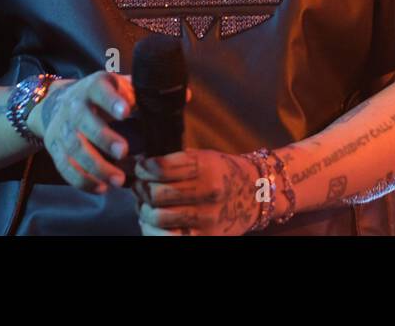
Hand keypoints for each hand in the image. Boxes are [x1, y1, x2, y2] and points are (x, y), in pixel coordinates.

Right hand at [29, 71, 134, 193]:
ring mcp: (63, 129)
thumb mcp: (117, 85)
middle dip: (104, 138)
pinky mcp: (55, 149)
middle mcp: (74, 107)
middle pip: (85, 122)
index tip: (126, 112)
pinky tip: (101, 188)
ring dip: (96, 167)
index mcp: (93, 88)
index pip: (100, 91)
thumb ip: (138, 93)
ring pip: (75, 149)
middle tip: (123, 152)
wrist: (58, 103)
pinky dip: (82, 180)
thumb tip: (174, 99)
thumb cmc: (100, 96)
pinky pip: (65, 167)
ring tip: (118, 180)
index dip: (111, 102)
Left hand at [132, 149, 265, 235]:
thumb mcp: (205, 157)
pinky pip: (167, 238)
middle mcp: (209, 191)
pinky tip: (152, 222)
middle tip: (139, 188)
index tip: (140, 169)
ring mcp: (208, 217)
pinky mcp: (206, 237)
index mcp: (207, 166)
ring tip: (144, 205)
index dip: (143, 169)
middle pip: (156, 194)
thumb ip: (175, 162)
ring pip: (157, 217)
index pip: (161, 168)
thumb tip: (139, 167)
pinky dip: (152, 230)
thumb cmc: (223, 173)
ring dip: (144, 211)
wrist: (256, 195)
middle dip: (141, 190)